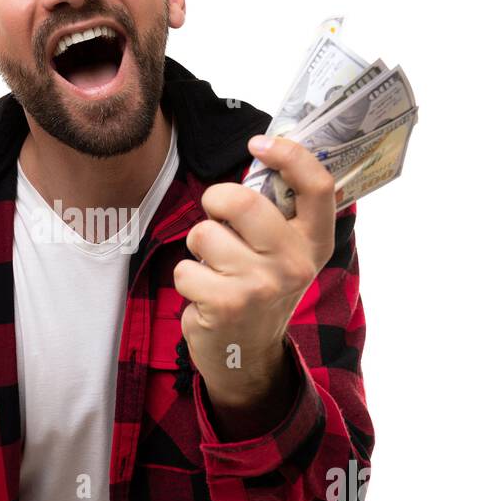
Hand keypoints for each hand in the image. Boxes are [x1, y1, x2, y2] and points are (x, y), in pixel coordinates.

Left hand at [172, 133, 337, 404]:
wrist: (249, 357)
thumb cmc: (260, 289)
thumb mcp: (285, 254)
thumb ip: (280, 213)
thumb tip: (264, 151)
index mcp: (313, 243)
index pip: (316, 186)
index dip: (290, 154)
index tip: (260, 143)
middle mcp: (293, 264)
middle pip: (240, 200)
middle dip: (215, 202)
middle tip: (219, 220)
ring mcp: (261, 285)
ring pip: (203, 233)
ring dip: (199, 249)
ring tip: (216, 270)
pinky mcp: (226, 305)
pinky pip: (185, 268)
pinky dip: (187, 280)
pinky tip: (206, 296)